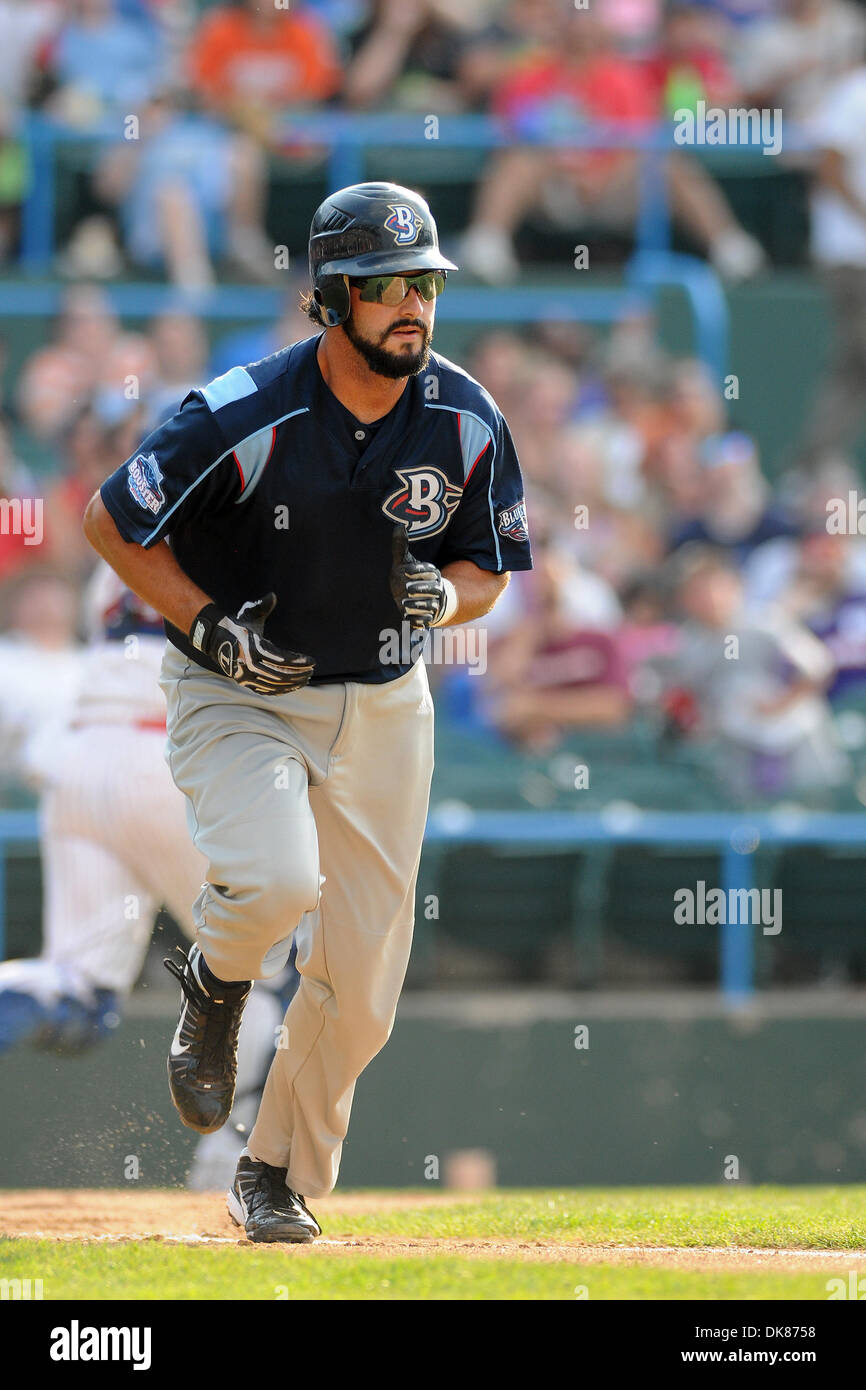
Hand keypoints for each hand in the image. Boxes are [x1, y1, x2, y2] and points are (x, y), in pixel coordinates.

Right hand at [190, 594, 314, 694]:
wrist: (214, 639)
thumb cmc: (237, 624)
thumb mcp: (249, 613)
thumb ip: (262, 605)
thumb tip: (273, 596)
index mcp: (252, 647)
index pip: (282, 659)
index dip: (300, 662)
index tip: (313, 661)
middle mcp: (248, 663)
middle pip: (281, 674)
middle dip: (299, 674)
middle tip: (311, 671)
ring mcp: (245, 675)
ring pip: (275, 684)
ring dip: (293, 683)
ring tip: (305, 679)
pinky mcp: (244, 682)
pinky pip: (266, 690)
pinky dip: (281, 690)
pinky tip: (292, 686)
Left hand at [389, 524, 447, 629]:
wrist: (412, 599)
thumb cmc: (407, 577)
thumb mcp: (403, 562)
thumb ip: (400, 546)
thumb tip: (399, 526)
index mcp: (432, 574)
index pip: (429, 571)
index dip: (418, 571)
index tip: (405, 571)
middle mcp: (436, 589)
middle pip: (433, 589)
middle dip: (420, 589)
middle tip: (406, 589)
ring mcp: (433, 604)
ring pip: (430, 606)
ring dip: (418, 606)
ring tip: (404, 605)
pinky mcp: (428, 618)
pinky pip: (426, 620)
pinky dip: (418, 621)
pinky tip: (407, 619)